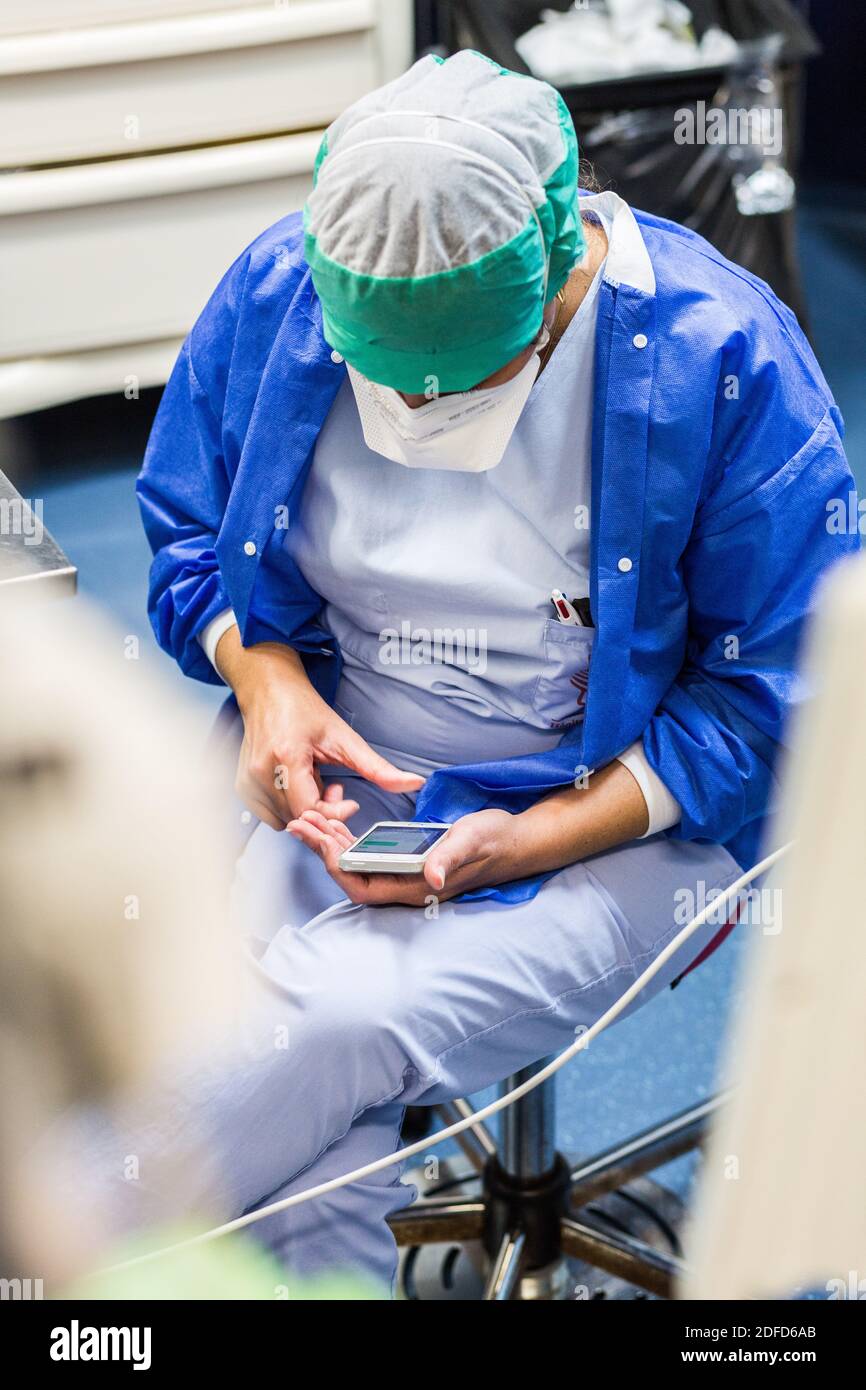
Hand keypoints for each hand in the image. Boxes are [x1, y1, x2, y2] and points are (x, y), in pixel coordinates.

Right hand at [215, 630, 424, 829]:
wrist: (268, 690)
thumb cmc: (303, 709)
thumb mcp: (345, 737)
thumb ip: (378, 767)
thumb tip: (413, 783)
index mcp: (286, 757)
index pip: (310, 810)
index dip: (334, 812)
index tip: (348, 799)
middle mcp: (261, 772)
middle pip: (300, 816)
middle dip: (323, 809)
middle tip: (334, 786)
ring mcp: (247, 781)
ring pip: (285, 821)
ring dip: (305, 809)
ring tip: (314, 783)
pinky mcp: (241, 787)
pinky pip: (271, 815)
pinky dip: (288, 807)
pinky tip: (297, 785)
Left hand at [287, 807, 519, 905]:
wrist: (514, 841)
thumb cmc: (494, 840)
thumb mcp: (472, 840)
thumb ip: (450, 857)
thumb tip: (432, 876)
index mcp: (417, 887)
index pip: (363, 886)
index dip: (337, 866)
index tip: (320, 838)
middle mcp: (407, 887)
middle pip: (352, 877)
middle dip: (323, 852)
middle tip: (299, 823)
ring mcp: (407, 877)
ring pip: (357, 867)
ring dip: (331, 846)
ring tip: (309, 821)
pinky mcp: (408, 863)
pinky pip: (369, 858)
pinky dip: (349, 841)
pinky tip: (337, 824)